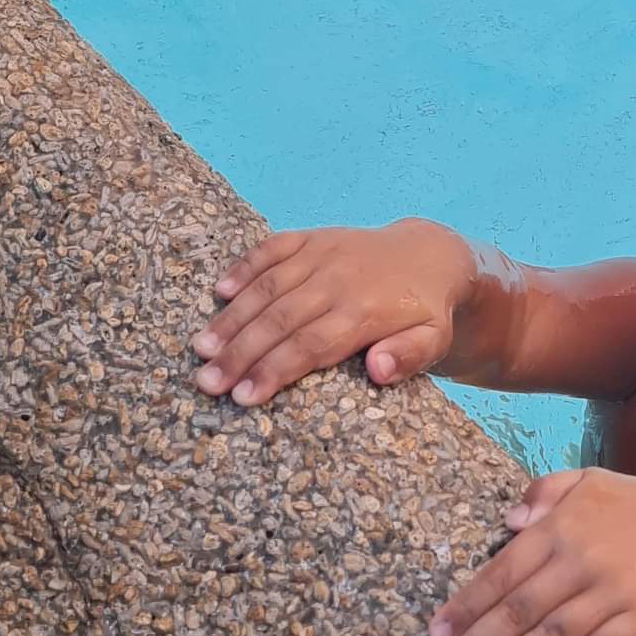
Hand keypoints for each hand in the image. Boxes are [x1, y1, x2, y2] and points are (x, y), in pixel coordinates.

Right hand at [192, 218, 468, 406]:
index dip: (275, 370)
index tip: (243, 396)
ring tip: (201, 349)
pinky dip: (245, 267)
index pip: (312, 345)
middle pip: (282, 319)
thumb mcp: (434, 339)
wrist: (431, 256)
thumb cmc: (425, 312)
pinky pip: (273, 248)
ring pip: (270, 286)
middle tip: (207, 382)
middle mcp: (340, 279)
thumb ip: (411, 356)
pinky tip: (219, 292)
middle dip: (241, 352)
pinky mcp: (314, 238)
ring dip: (233, 317)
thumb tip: (378, 370)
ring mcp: (324, 254)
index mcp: (367, 311)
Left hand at [428, 470, 635, 635]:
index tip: (436, 635)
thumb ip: (543, 492)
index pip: (502, 573)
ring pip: (553, 634)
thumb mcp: (586, 481)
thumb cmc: (633, 506)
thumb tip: (507, 524)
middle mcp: (582, 561)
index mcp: (562, 528)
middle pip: (519, 610)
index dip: (466, 606)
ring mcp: (613, 593)